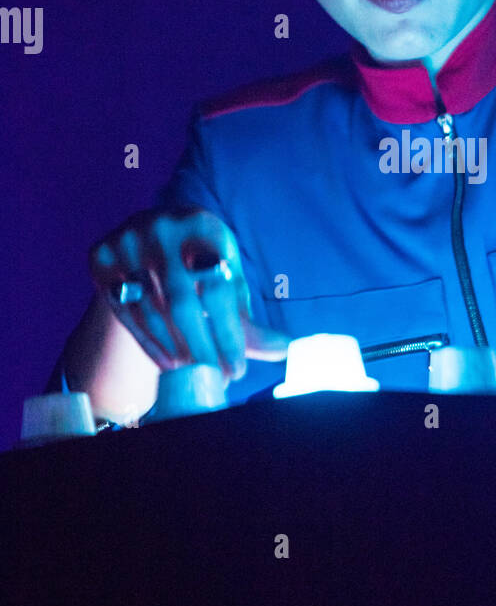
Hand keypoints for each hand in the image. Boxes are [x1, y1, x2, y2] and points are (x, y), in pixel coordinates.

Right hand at [88, 208, 290, 382]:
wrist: (147, 237)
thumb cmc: (198, 263)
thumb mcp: (225, 277)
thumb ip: (248, 319)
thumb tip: (284, 349)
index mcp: (204, 225)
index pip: (219, 289)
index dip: (229, 334)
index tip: (238, 369)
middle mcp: (163, 228)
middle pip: (183, 303)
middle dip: (202, 348)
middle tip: (217, 379)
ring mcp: (128, 241)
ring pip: (152, 310)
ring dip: (175, 350)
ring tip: (195, 374)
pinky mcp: (101, 257)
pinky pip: (124, 311)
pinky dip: (148, 343)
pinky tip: (167, 363)